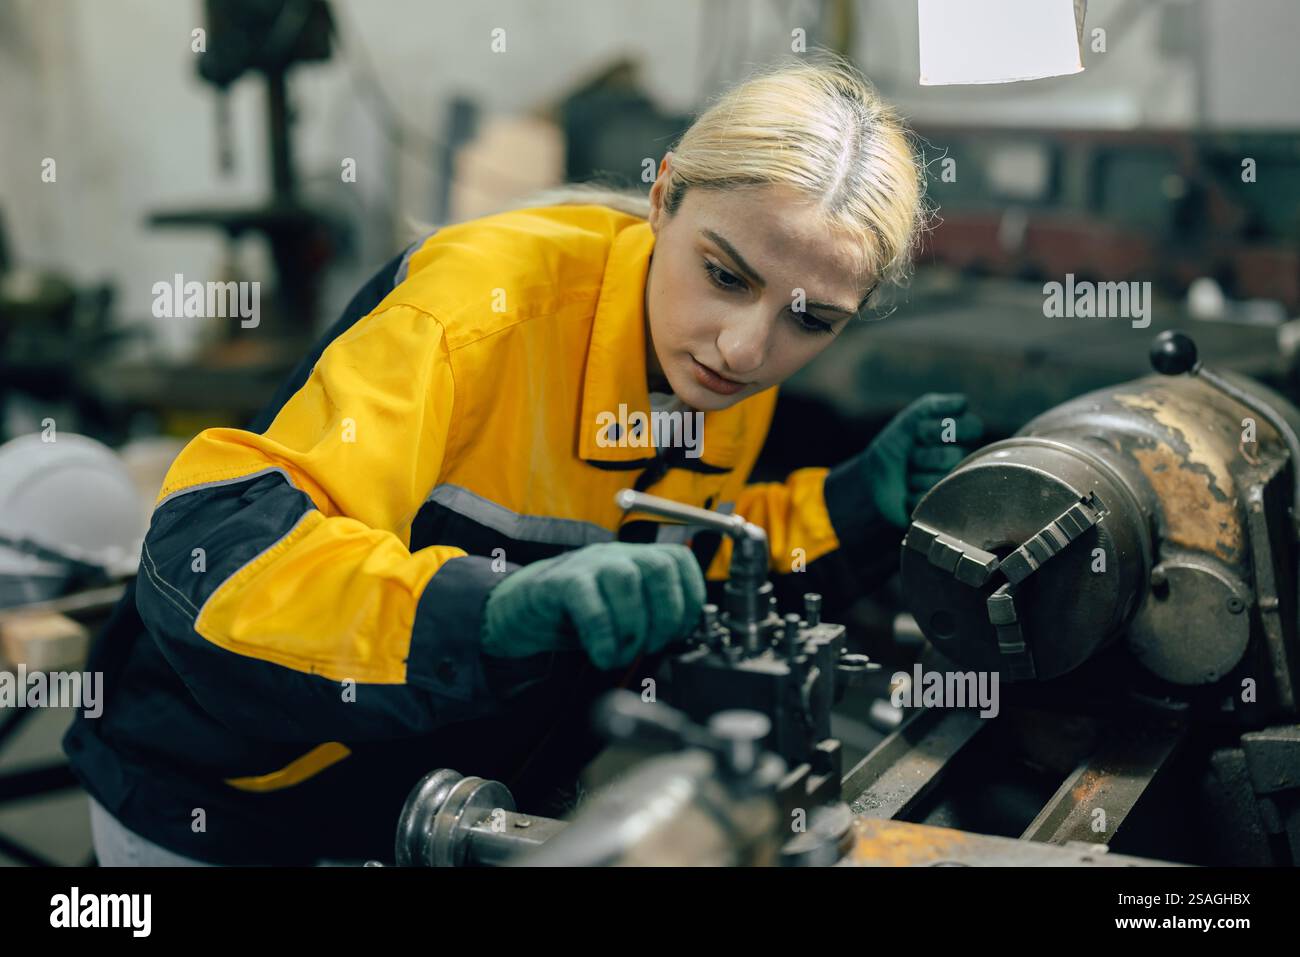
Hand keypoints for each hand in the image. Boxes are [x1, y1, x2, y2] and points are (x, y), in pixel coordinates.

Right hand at [481, 542, 706, 669]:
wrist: (520, 610)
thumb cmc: (577, 616)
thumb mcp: (622, 615)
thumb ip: (650, 622)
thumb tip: (681, 647)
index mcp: (637, 559)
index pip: (679, 561)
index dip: (689, 598)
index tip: (681, 632)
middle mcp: (616, 555)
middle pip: (659, 566)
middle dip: (666, 614)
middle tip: (653, 646)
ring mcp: (587, 564)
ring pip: (626, 579)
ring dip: (634, 626)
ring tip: (623, 654)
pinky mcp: (559, 582)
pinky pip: (588, 600)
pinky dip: (602, 633)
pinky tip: (602, 655)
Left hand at [844, 393, 982, 527]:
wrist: (873, 479)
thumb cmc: (894, 447)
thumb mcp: (909, 420)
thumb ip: (933, 406)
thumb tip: (963, 403)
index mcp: (961, 438)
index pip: (973, 427)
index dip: (942, 428)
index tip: (920, 431)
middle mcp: (963, 461)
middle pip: (954, 455)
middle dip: (922, 454)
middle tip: (911, 457)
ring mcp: (954, 486)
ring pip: (942, 479)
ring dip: (915, 474)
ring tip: (909, 474)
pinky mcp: (942, 508)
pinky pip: (931, 498)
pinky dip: (911, 493)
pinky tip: (908, 492)